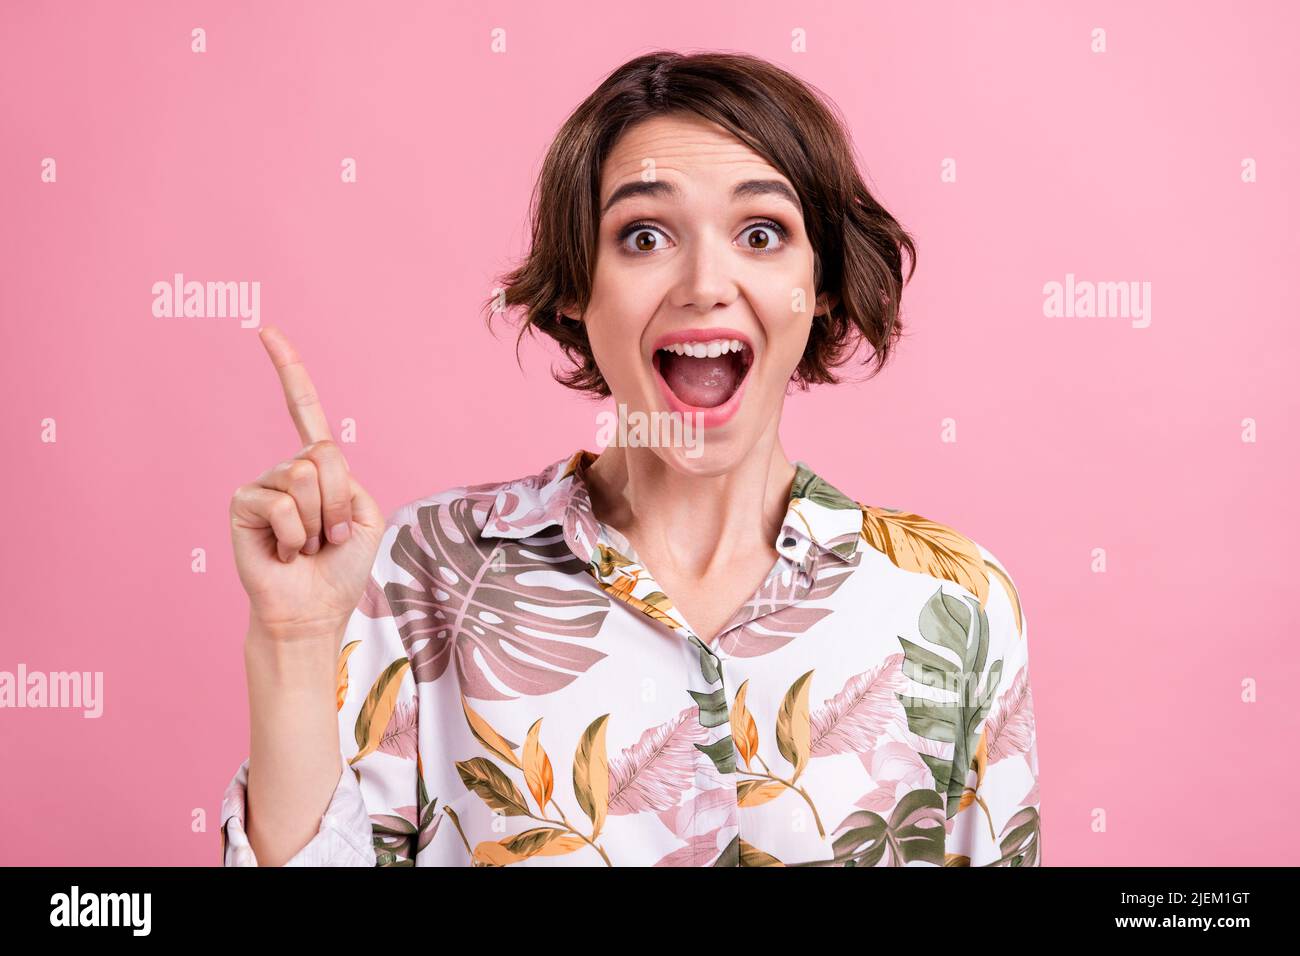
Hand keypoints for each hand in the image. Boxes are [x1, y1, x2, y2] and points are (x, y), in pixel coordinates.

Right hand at [230, 326, 385, 641]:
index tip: (266, 330)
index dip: (288, 370)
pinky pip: (283, 503)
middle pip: (325, 454)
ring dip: (320, 522)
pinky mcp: (243, 503)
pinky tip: (286, 553)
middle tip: (330, 536)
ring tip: (309, 546)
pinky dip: (296, 536)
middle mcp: (289, 468)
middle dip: (340, 501)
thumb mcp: (364, 516)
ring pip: (306, 477)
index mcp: (321, 467)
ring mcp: (264, 484)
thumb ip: (345, 477)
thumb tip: (308, 460)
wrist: (313, 609)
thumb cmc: (340, 568)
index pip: (304, 409)